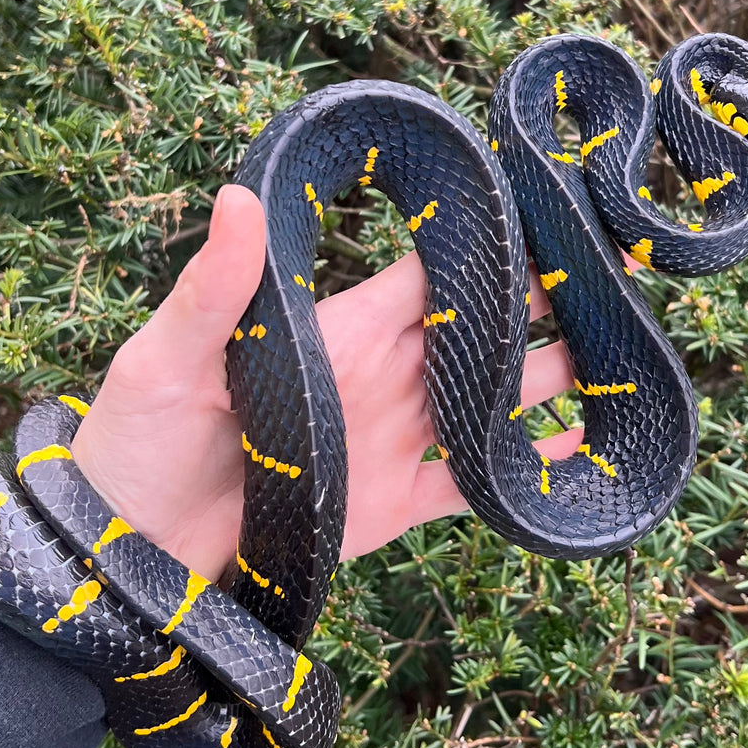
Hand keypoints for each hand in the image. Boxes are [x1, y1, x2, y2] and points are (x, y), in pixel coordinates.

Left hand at [71, 185, 581, 581]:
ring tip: (615, 357)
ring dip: (547, 380)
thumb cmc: (136, 443)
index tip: (546, 216)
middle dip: (539, 305)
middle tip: (610, 280)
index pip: (425, 274)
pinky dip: (520, 473)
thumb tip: (241, 192)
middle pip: (476, 330)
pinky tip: (572, 454)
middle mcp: (378, 377)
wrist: (132, 555)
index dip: (483, 245)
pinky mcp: (394, 503)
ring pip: (489, 402)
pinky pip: (471, 484)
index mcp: (337, 332)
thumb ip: (216, 287)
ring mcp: (392, 440)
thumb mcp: (166, 359)